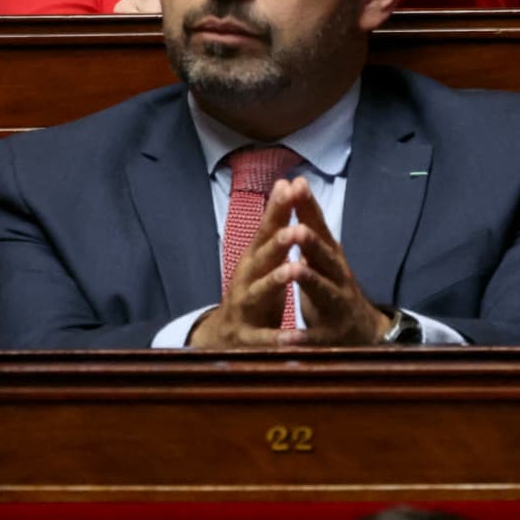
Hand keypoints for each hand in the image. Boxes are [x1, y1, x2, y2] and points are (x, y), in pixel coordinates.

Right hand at [188, 180, 312, 347]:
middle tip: (294, 230)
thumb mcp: (264, 257)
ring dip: (275, 281)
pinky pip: (265, 337)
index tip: (290, 187)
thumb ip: (275, 224)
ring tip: (292, 271)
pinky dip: (279, 338)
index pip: (267, 229)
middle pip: (262, 257)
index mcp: (254, 258)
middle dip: (277, 243)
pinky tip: (295, 337)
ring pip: (260, 292)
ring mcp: (245, 307)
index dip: (277, 209)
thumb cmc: (254, 289)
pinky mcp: (248, 337)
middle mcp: (246, 278)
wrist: (224, 336)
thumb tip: (286, 182)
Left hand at [279, 185, 396, 347]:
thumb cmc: (333, 286)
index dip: (309, 208)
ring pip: (324, 291)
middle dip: (312, 243)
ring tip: (296, 270)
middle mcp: (338, 277)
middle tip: (298, 228)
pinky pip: (316, 336)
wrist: (364, 331)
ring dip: (311, 281)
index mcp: (330, 257)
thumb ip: (309, 225)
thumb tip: (297, 185)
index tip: (298, 184)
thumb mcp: (322, 255)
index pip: (318, 228)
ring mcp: (337, 306)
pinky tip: (291, 336)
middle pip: (324, 257)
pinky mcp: (331, 335)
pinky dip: (304, 336)